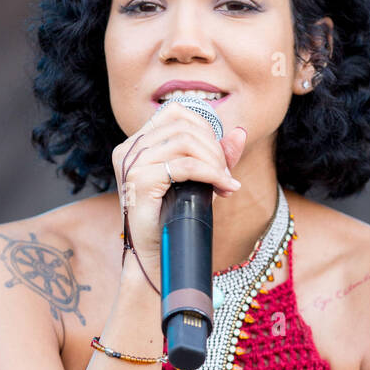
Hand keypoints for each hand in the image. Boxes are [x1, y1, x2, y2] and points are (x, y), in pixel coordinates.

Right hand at [112, 104, 246, 278]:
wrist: (155, 256)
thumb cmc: (173, 220)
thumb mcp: (198, 181)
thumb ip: (216, 156)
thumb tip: (240, 132)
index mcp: (137, 143)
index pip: (175, 113)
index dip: (205, 128)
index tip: (217, 158)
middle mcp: (129, 148)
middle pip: (183, 125)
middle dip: (213, 148)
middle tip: (226, 175)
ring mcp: (130, 162)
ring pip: (186, 143)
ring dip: (214, 161)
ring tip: (224, 183)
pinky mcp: (138, 179)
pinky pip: (185, 166)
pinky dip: (210, 174)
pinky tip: (222, 188)